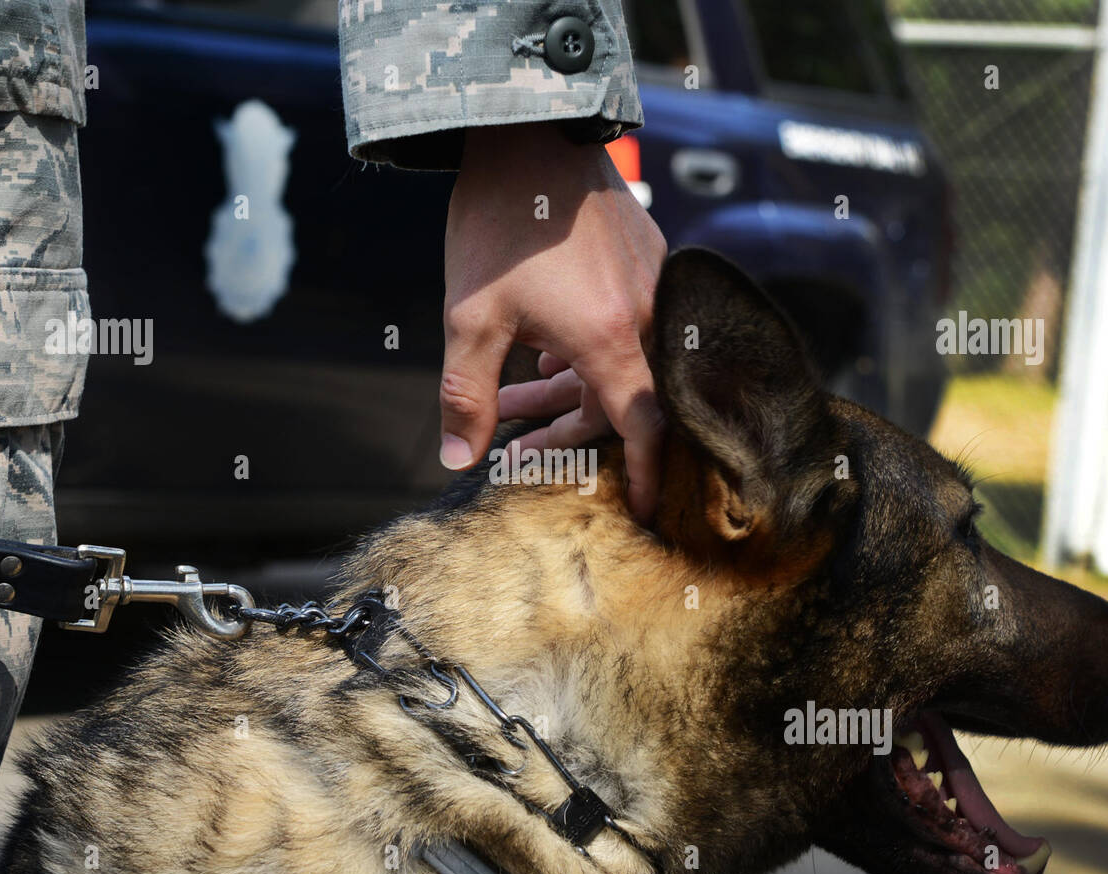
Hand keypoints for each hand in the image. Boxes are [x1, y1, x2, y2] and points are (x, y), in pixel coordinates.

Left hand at [440, 122, 666, 523]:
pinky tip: (542, 356)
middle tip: (519, 450)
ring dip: (566, 390)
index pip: (644, 429)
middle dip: (566, 430)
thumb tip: (456, 458)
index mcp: (612, 337)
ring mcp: (651, 284)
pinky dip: (585, 352)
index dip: (644, 476)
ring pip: (618, 362)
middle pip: (622, 400)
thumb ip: (466, 394)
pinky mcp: (645, 258)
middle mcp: (646, 315)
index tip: (640, 512)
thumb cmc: (500, 222)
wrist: (528, 127)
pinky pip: (625, 326)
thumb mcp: (471, 317)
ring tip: (512, 402)